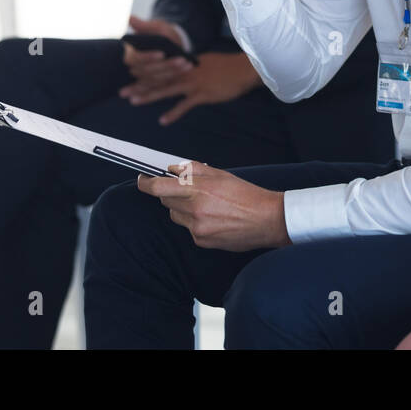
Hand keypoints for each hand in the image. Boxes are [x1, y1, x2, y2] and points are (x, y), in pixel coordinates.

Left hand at [120, 52, 261, 124]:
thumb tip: (183, 69)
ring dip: (149, 95)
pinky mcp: (203, 93)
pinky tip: (163, 120)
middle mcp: (186, 71)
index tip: (129, 76)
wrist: (245, 68)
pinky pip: (185, 105)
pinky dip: (174, 113)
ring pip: (166, 89)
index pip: (161, 66)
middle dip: (140, 84)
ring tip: (133, 101)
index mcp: (186, 62)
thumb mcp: (206, 62)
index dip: (145, 72)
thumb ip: (192, 66)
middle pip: (159, 77)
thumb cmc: (228, 66)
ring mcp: (194, 82)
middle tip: (122, 92)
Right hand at [122, 15, 192, 85]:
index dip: (147, 58)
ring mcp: (144, 77)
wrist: (169, 42)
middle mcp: (134, 67)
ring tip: (187, 63)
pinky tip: (187, 68)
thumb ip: (143, 25)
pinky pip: (164, 83)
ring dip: (173, 71)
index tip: (161, 54)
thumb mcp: (153, 27)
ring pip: (156, 79)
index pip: (134, 59)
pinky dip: (176, 75)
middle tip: (182, 59)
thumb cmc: (159, 33)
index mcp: (129, 53)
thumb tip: (130, 18)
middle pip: (147, 71)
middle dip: (166, 65)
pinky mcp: (155, 82)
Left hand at [138, 161, 287, 250]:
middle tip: (187, 190)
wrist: (267, 220)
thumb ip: (194, 170)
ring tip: (206, 206)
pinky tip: (213, 219)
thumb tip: (174, 169)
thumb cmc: (247, 195)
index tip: (142, 180)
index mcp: (199, 188)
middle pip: (166, 201)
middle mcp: (195, 208)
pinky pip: (188, 229)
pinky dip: (195, 222)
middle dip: (171, 193)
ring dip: (183, 209)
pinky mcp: (201, 240)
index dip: (145, 184)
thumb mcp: (221, 175)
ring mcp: (197, 227)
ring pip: (176, 215)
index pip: (159, 187)